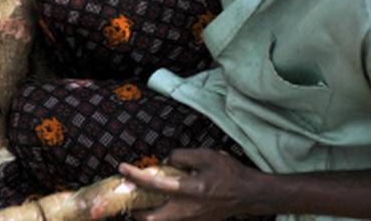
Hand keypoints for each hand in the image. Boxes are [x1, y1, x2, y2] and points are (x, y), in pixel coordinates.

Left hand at [119, 149, 263, 220]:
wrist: (249, 194)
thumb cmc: (228, 173)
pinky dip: (163, 215)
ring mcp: (192, 220)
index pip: (155, 184)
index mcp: (190, 190)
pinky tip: (161, 203)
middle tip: (129, 198)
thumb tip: (164, 163)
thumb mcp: (205, 156)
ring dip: (149, 214)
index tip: (122, 167)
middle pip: (153, 219)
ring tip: (141, 202)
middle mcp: (188, 210)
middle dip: (136, 211)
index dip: (135, 176)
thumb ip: (181, 157)